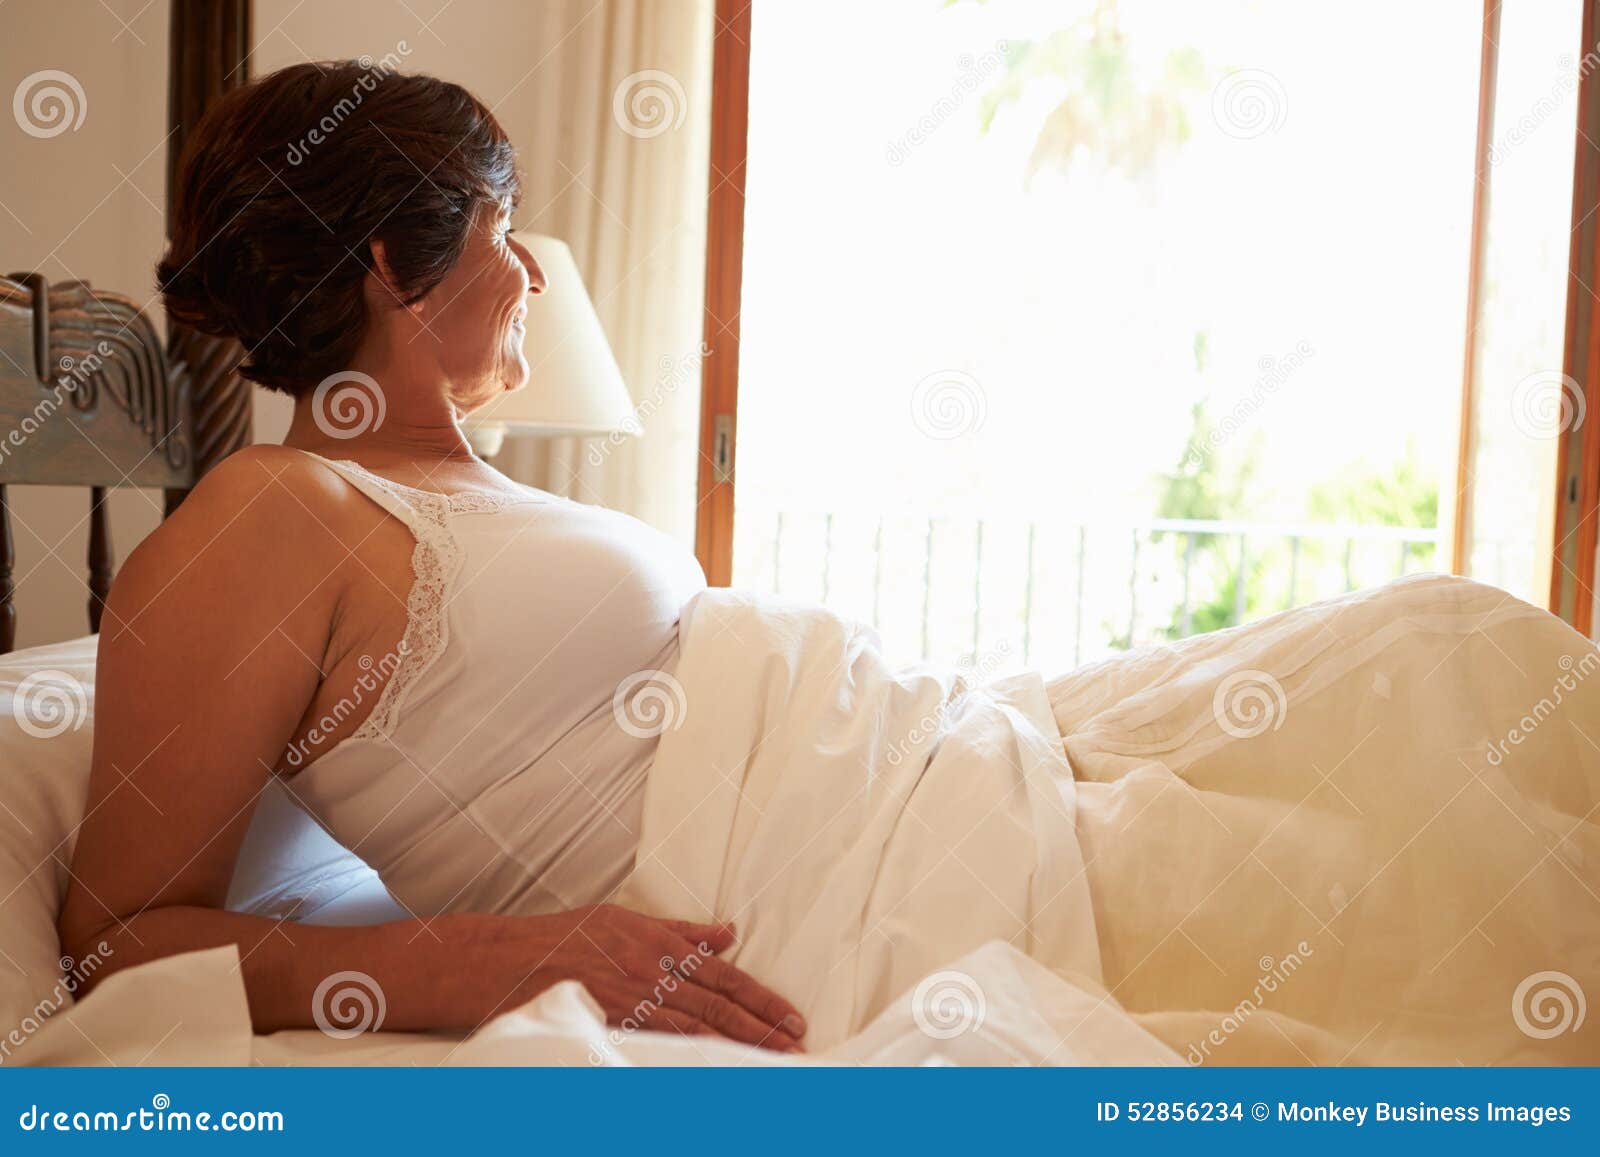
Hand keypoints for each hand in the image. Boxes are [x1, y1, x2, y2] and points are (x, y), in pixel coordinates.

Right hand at [523, 904, 806, 1052]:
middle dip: (760, 1027)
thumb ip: (681, 931)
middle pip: (717, 1006)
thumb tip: (727, 934)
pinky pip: (658, 1045)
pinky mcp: (610, 1025)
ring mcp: (630, 1002)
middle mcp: (650, 972)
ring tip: (770, 1061)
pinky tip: (714, 1069)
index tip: (792, 1017)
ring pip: (694, 1029)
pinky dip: (689, 1058)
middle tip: (796, 1045)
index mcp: (658, 942)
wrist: (511, 959)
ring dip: (735, 1046)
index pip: (723, 976)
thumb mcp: (627, 918)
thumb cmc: (567, 936)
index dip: (761, 999)